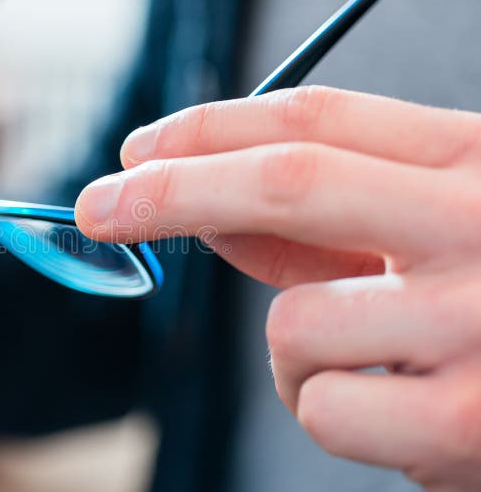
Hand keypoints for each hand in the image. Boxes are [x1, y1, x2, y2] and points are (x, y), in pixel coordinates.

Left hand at [75, 86, 480, 489]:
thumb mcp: (432, 234)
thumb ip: (323, 223)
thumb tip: (201, 213)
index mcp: (476, 162)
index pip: (317, 116)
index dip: (210, 126)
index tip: (139, 148)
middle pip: (286, 181)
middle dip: (172, 188)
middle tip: (99, 204)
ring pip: (293, 325)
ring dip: (292, 351)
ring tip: (370, 364)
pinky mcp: (469, 425)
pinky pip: (322, 407)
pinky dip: (330, 411)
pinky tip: (403, 415)